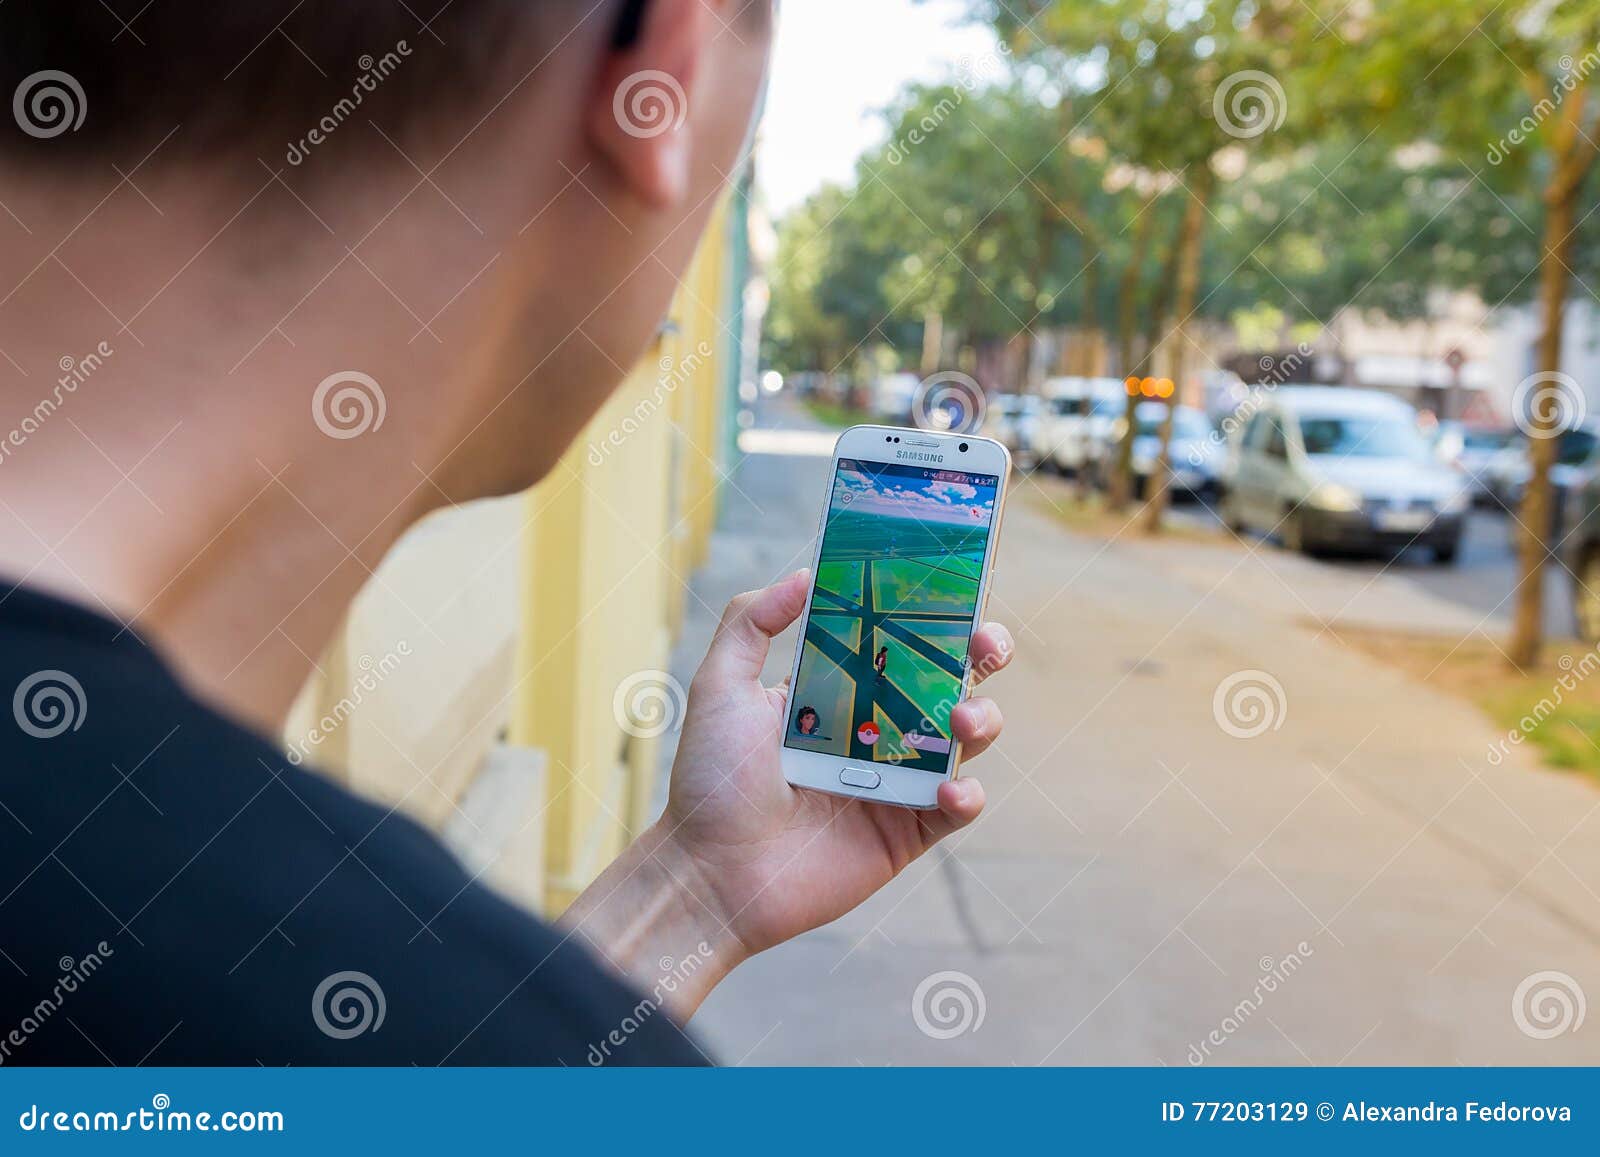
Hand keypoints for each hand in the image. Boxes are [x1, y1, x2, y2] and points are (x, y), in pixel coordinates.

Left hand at [659, 570, 1013, 959]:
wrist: (712, 873)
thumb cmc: (710, 780)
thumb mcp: (721, 687)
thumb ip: (752, 623)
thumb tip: (804, 575)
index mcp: (841, 690)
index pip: (902, 640)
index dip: (937, 615)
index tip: (956, 592)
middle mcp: (877, 729)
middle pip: (950, 680)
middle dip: (981, 656)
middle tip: (984, 645)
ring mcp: (896, 780)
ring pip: (966, 738)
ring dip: (980, 719)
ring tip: (958, 720)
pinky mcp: (907, 832)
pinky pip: (957, 807)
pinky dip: (965, 794)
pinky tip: (945, 788)